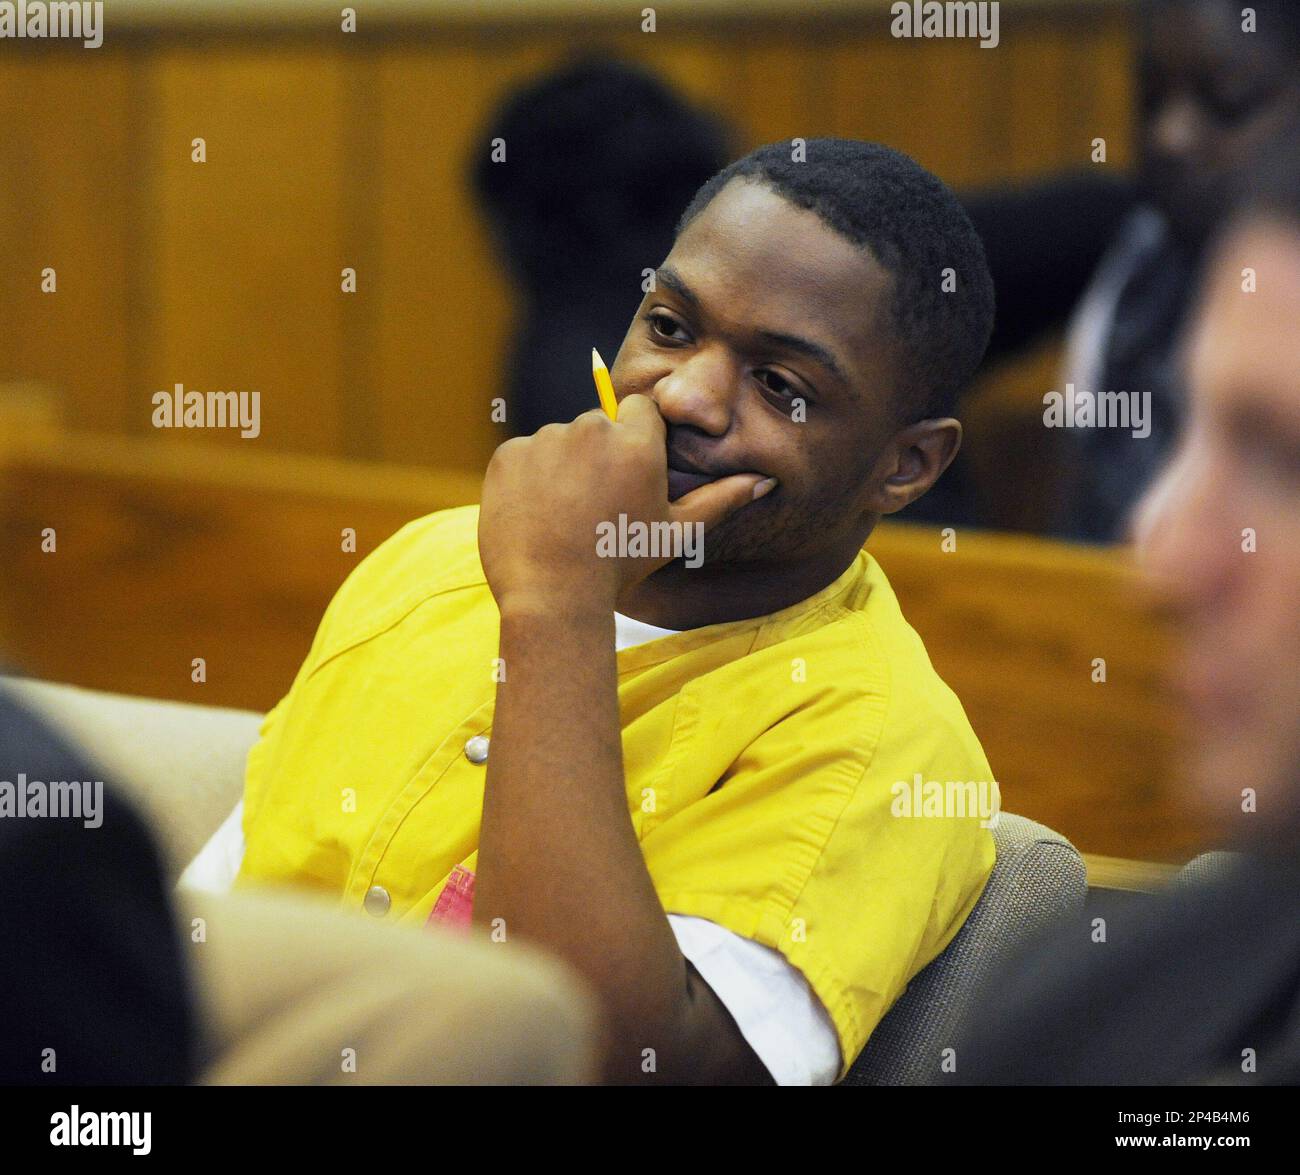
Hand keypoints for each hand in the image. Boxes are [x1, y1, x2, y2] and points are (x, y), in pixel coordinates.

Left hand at [478, 394, 773, 612]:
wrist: (552, 596)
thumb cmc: (620, 566)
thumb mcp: (676, 535)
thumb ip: (720, 500)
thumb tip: (764, 480)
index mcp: (636, 442)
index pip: (639, 409)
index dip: (635, 441)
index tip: (629, 475)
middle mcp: (590, 429)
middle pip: (597, 425)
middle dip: (597, 455)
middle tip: (596, 508)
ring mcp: (544, 440)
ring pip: (558, 442)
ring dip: (562, 467)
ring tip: (565, 518)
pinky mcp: (507, 455)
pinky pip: (523, 457)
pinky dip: (527, 480)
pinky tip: (537, 517)